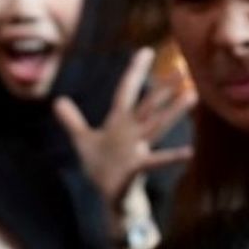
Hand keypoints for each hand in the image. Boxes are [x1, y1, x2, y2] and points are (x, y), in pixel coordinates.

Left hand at [55, 47, 194, 210]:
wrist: (110, 198)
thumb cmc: (103, 168)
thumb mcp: (84, 141)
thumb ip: (72, 121)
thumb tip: (57, 100)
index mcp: (119, 123)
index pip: (126, 92)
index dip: (134, 72)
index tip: (145, 50)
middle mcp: (132, 133)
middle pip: (149, 106)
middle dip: (163, 88)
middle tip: (183, 68)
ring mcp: (138, 150)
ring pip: (157, 127)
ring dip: (173, 112)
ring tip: (192, 97)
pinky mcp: (138, 170)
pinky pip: (156, 161)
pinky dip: (172, 157)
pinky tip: (190, 153)